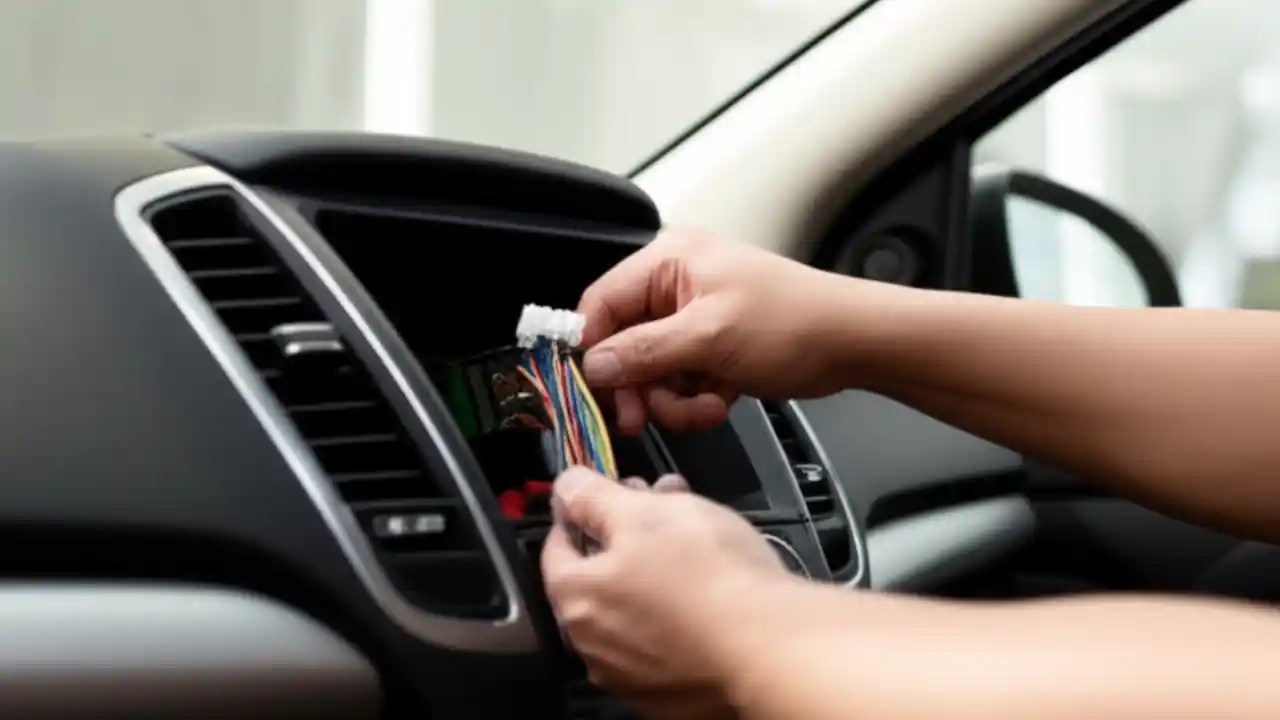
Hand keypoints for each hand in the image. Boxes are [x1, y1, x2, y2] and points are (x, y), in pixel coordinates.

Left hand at [541, 467, 792, 717]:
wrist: (769, 647)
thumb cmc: (705, 575)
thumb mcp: (643, 512)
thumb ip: (592, 497)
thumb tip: (565, 487)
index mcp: (575, 599)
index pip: (555, 548)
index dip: (576, 512)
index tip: (596, 493)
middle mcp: (592, 647)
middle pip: (597, 578)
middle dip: (624, 534)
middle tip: (655, 505)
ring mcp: (632, 676)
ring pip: (632, 608)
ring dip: (652, 569)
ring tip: (691, 536)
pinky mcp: (672, 694)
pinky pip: (663, 640)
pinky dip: (675, 610)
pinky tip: (706, 587)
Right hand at [577, 226, 861, 433]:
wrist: (853, 343)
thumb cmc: (793, 321)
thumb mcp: (708, 338)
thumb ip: (643, 352)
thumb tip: (593, 366)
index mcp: (668, 260)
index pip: (600, 304)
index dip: (591, 349)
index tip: (592, 390)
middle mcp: (674, 283)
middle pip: (622, 344)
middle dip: (639, 385)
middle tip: (643, 416)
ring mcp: (692, 317)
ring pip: (650, 371)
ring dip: (672, 399)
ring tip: (706, 405)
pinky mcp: (709, 346)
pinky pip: (678, 381)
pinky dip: (694, 398)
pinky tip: (722, 399)